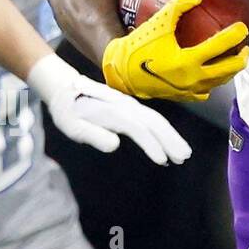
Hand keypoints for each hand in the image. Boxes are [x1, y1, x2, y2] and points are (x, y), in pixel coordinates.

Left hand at [27, 53, 191, 164]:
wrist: (65, 88)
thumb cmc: (67, 111)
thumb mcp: (71, 126)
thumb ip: (92, 134)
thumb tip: (115, 145)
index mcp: (113, 111)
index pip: (138, 128)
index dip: (151, 144)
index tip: (162, 160)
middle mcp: (126, 106)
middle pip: (154, 122)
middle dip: (171, 140)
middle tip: (184, 158)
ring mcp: (131, 106)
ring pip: (157, 120)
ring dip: (172, 136)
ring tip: (184, 154)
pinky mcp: (132, 109)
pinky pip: (152, 120)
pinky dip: (164, 132)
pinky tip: (170, 145)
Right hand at [102, 0, 248, 101]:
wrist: (122, 74)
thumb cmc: (138, 48)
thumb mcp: (157, 24)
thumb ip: (177, 7)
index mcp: (187, 61)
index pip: (218, 48)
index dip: (233, 37)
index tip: (243, 28)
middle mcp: (192, 79)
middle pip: (226, 71)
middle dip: (240, 59)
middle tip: (246, 48)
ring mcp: (189, 90)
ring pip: (218, 83)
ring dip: (230, 72)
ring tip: (235, 61)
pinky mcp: (184, 97)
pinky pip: (204, 91)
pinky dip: (212, 83)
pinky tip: (213, 76)